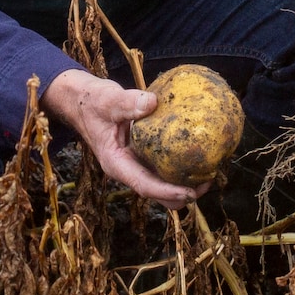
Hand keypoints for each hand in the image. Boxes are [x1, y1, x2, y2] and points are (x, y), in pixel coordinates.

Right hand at [42, 69, 203, 206]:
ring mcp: (137, 162)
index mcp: (116, 164)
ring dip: (185, 181)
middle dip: (183, 194)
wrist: (83, 100)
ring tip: (210, 170)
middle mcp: (128, 168)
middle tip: (207, 181)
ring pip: (163, 182)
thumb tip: (153, 102)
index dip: (168, 192)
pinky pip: (164, 164)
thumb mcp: (107, 100)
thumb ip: (127, 102)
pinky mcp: (144, 153)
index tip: (191, 192)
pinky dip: (181, 163)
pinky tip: (199, 151)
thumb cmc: (92, 102)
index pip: (144, 186)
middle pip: (157, 193)